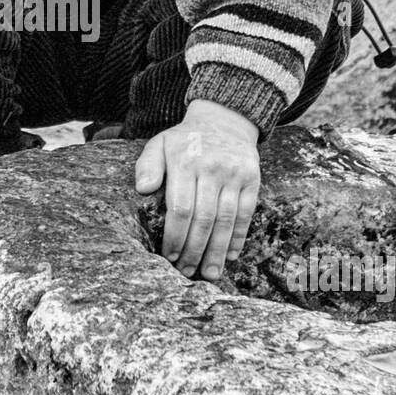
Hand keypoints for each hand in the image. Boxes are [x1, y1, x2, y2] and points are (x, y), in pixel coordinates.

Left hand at [135, 99, 259, 279]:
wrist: (224, 120)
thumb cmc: (185, 140)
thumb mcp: (159, 143)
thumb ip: (147, 165)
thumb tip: (143, 189)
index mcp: (185, 162)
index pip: (181, 208)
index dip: (176, 236)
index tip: (169, 256)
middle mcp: (212, 168)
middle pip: (204, 219)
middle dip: (194, 250)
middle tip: (187, 271)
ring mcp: (234, 174)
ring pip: (226, 220)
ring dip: (217, 251)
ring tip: (210, 274)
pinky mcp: (252, 179)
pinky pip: (246, 214)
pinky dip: (238, 237)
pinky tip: (230, 256)